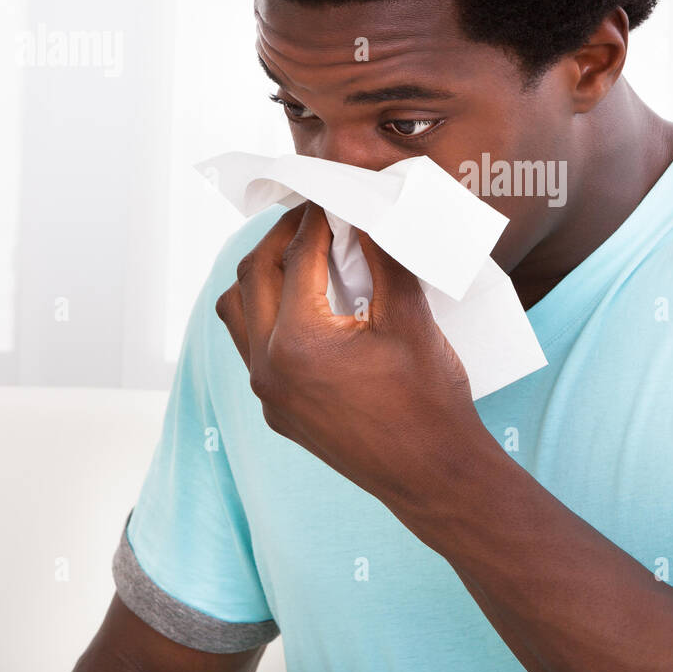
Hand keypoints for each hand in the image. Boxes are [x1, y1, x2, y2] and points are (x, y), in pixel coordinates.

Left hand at [214, 202, 484, 508]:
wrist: (434, 475)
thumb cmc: (430, 399)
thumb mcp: (409, 316)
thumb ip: (382, 256)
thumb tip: (362, 212)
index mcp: (298, 339)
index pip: (297, 256)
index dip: (315, 218)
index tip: (330, 197)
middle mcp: (268, 367)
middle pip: (253, 275)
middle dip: (281, 238)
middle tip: (313, 217)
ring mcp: (268, 395)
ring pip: (237, 313)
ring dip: (262, 277)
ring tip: (301, 258)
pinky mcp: (277, 413)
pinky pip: (253, 350)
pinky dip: (268, 317)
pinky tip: (307, 309)